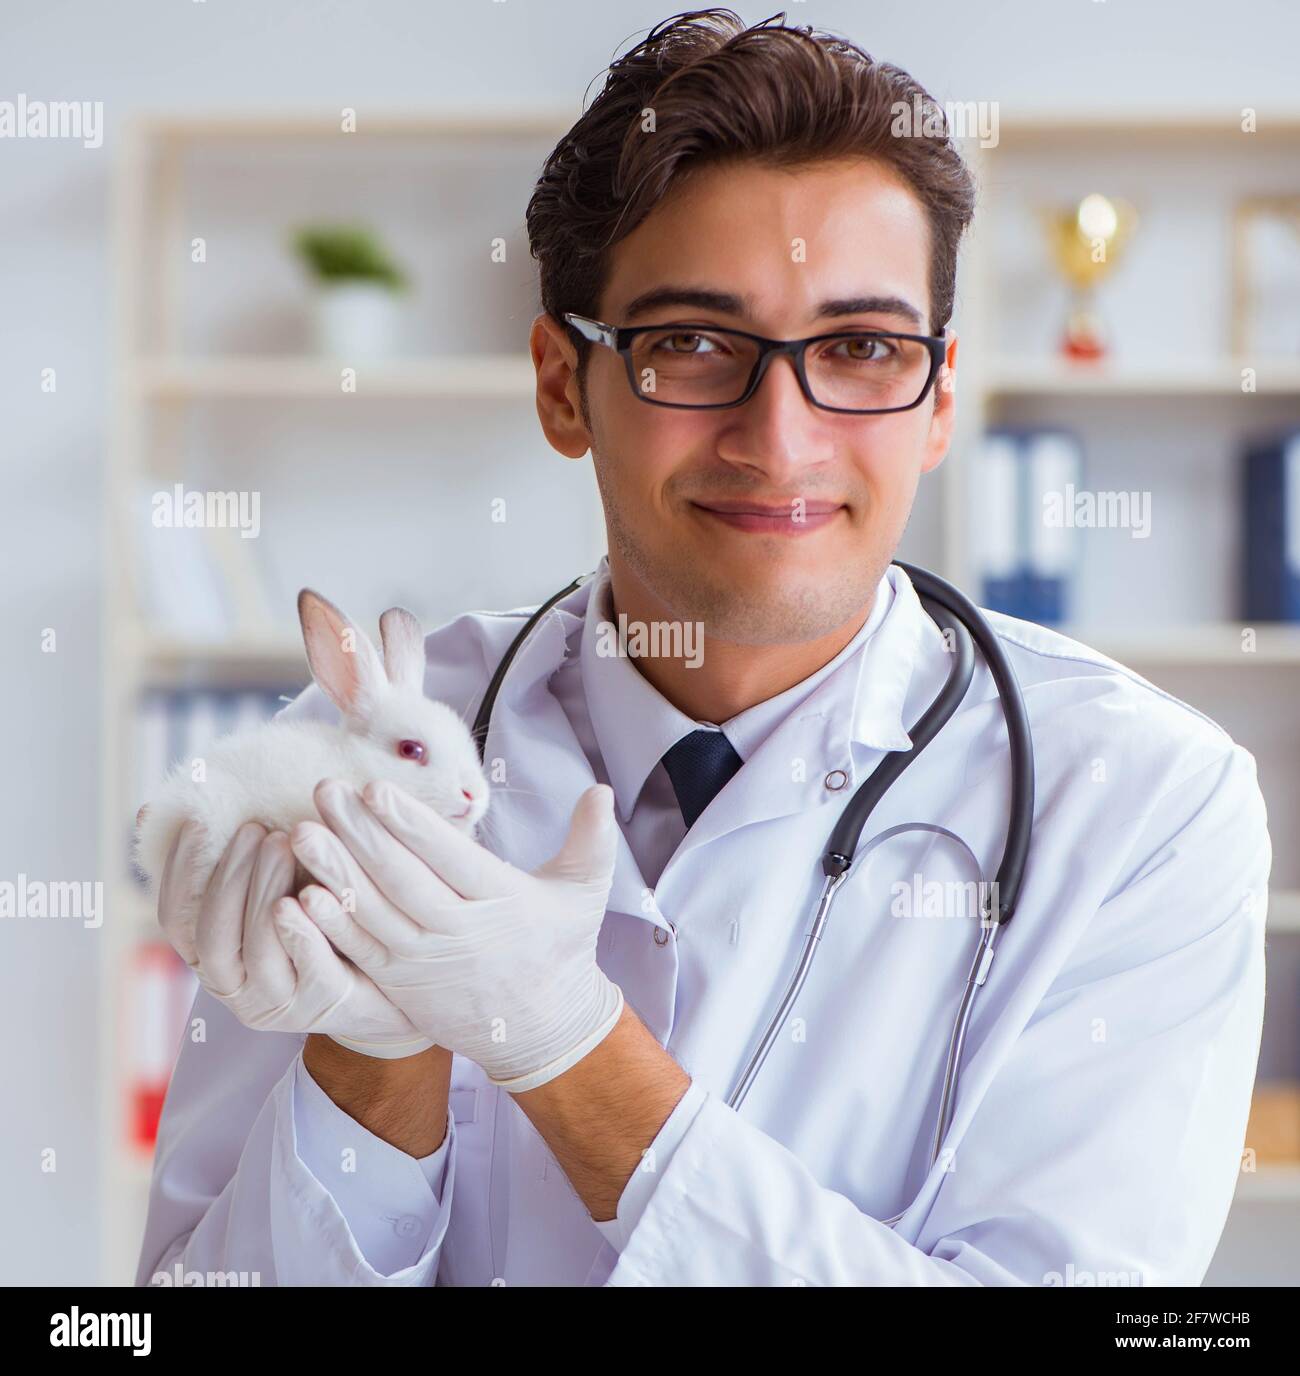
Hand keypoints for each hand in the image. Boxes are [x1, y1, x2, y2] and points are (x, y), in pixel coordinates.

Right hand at [154, 817, 435, 1057]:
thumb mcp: (278, 879)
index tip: (198, 822)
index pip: (177, 918)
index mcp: (213, 955)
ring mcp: (276, 1002)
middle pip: (213, 933)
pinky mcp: (322, 1004)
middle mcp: (234, 986)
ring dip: (264, 892)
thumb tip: (149, 809)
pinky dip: (303, 930)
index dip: (179, 872)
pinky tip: (310, 893)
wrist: (390, 971)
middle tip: (255, 828)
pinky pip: (308, 968)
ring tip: (284, 843)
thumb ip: (237, 853)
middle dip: (231, 876)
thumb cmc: (320, 913)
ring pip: (258, 950)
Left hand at [282, 778, 623, 1092]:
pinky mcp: (401, 983)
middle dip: (359, 833)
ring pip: (374, 913)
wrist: (540, 1025)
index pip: (449, 857)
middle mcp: (460, 933)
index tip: (376, 787)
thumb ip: (593, 840)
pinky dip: (332, 925)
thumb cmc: (560, 947)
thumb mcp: (585, 892)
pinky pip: (361, 950)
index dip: (410, 824)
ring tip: (303, 832)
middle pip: (401, 879)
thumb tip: (601, 791)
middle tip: (324, 791)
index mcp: (501, 902)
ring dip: (335, 872)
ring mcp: (425, 962)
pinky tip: (302, 895)